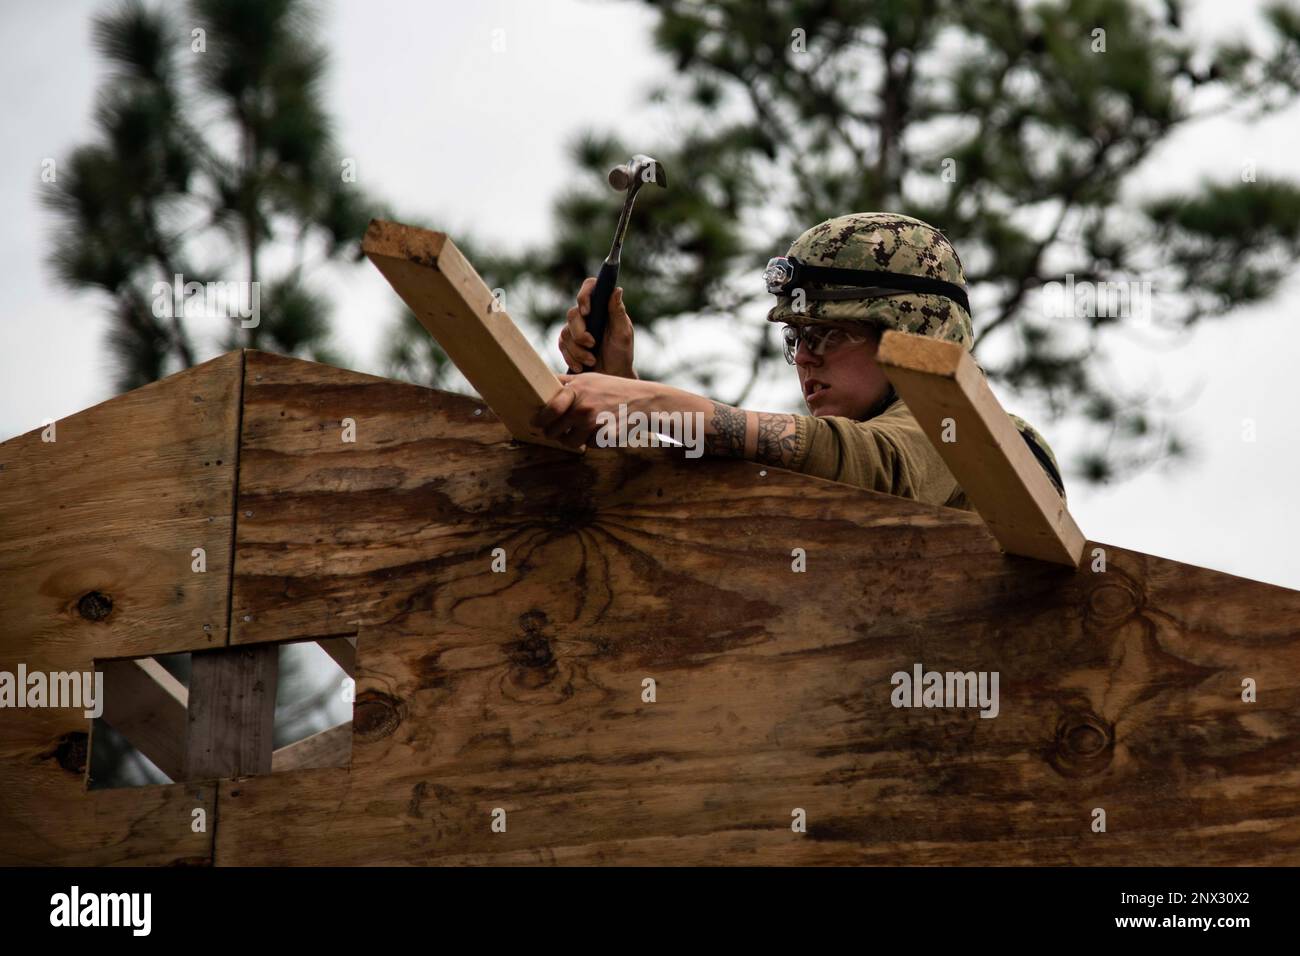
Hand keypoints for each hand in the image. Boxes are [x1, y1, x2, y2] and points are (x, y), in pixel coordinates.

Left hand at [533, 372, 653, 450]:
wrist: (644, 402)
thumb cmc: (614, 389)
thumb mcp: (590, 378)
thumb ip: (566, 382)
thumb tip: (540, 381)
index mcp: (577, 390)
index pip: (549, 410)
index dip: (540, 419)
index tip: (536, 422)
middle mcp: (583, 408)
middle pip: (554, 430)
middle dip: (552, 432)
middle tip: (555, 431)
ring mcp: (594, 424)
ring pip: (568, 442)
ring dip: (570, 439)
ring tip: (578, 430)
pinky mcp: (604, 438)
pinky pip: (587, 446)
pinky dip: (589, 442)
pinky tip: (597, 431)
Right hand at [558, 279, 635, 377]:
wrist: (612, 376)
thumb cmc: (622, 354)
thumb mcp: (623, 333)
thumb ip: (618, 312)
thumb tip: (617, 289)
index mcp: (603, 307)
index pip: (590, 287)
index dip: (584, 295)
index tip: (587, 312)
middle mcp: (588, 315)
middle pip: (572, 314)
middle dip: (580, 333)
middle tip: (592, 344)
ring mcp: (576, 329)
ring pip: (565, 332)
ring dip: (578, 350)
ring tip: (591, 360)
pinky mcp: (568, 343)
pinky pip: (562, 346)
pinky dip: (571, 357)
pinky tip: (581, 366)